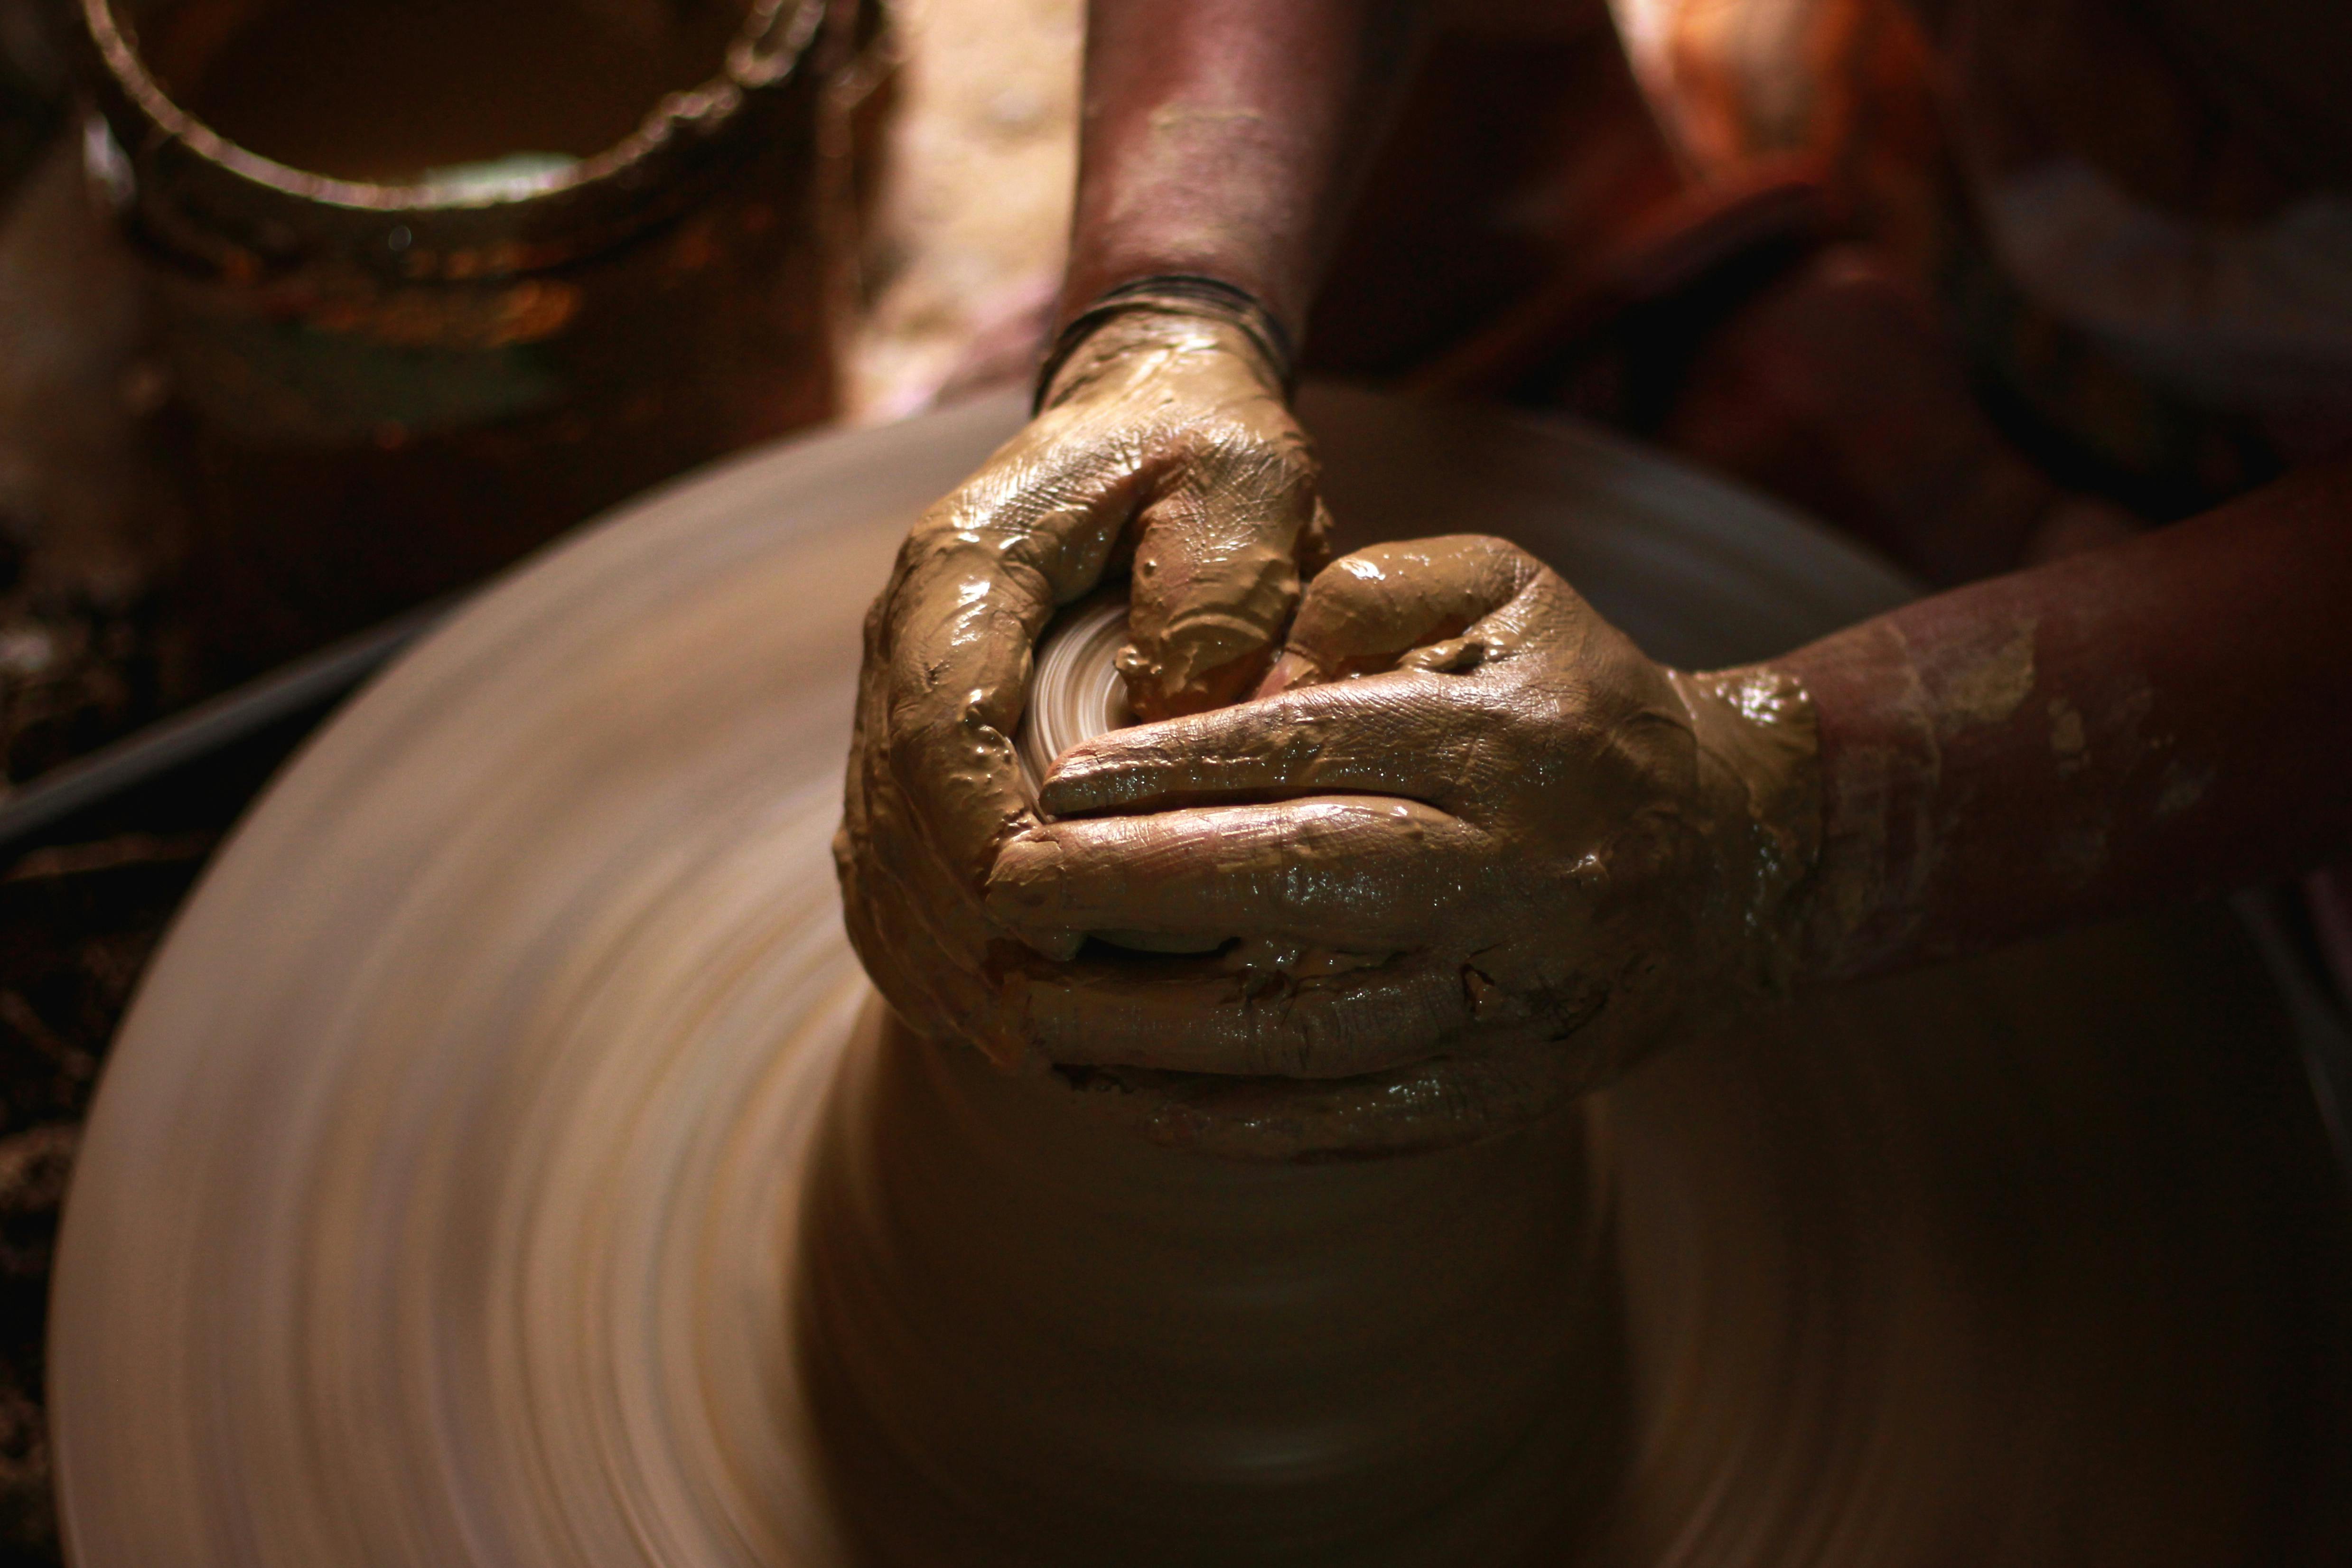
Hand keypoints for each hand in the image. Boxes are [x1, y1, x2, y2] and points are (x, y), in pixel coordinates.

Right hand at [835, 303, 1328, 1063]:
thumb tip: (1174, 745)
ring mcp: (898, 694)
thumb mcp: (1245, 484)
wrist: (1146, 412)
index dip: (991, 848)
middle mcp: (906, 637)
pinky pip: (887, 868)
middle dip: (967, 933)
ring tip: (1027, 1045)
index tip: (1059, 932)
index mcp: (966, 569)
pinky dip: (925, 950)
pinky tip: (987, 1016)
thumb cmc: (1205, 452)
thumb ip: (1218, 598)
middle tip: (1053, 1027)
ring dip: (942, 959)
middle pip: (897, 818)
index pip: (941, 733)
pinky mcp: (914, 744)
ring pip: (878, 860)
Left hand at [987, 535, 1820, 1100]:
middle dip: (1133, 895)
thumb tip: (1218, 691)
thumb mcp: (1500, 591)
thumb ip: (1358, 597)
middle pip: (1300, 885)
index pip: (1311, 750)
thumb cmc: (1578, 704)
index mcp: (1509, 739)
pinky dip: (1224, 1122)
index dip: (1170, 771)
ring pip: (1310, 1031)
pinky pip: (1346, 1123)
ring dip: (1152, 1034)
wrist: (1731, 860)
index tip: (1051, 787)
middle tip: (1004, 894)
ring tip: (1030, 1012)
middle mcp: (1515, 874)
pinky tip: (1122, 1102)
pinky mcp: (1499, 1094)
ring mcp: (1510, 1000)